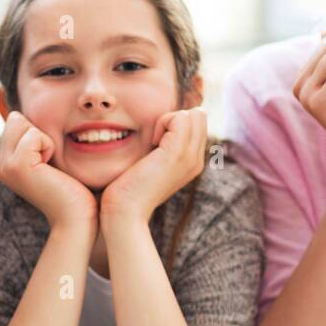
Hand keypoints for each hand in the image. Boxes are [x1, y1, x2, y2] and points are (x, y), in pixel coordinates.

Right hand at [0, 111, 96, 231]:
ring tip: (50, 166)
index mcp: (5, 163)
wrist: (76, 216)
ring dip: (44, 139)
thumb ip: (35, 137)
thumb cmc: (71, 188)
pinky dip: (49, 146)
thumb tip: (18, 110)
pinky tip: (51, 169)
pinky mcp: (17, 165)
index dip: (38, 133)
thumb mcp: (48, 157)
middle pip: (17, 119)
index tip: (47, 162)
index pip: (16, 121)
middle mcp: (0, 165)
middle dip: (39, 133)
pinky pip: (34, 134)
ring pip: (23, 123)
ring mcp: (5, 166)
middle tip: (50, 164)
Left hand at [101, 108, 207, 225]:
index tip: (156, 143)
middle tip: (155, 140)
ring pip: (193, 115)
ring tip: (154, 143)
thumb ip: (158, 147)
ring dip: (168, 120)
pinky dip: (163, 122)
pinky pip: (181, 118)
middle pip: (199, 116)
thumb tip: (157, 128)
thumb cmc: (127, 188)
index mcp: (191, 162)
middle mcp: (196, 160)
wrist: (126, 211)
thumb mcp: (148, 164)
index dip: (175, 123)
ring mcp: (190, 157)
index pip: (197, 123)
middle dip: (175, 118)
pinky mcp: (178, 153)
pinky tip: (152, 143)